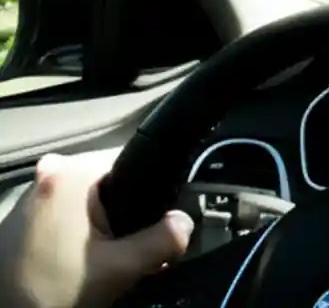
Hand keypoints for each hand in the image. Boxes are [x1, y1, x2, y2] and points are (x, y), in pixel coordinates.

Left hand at [0, 149, 192, 307]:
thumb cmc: (54, 289)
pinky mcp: (20, 216)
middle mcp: (48, 173)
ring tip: (110, 259)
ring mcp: (30, 194)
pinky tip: (85, 261)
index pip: (133, 163)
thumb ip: (163, 241)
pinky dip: (80, 231)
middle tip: (134, 249)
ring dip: (104, 224)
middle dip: (128, 213)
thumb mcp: (121, 268)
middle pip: (111, 183)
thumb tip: (185, 224)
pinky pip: (65, 212)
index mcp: (72, 174)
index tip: (156, 225)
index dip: (153, 193)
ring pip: (87, 199)